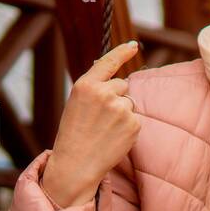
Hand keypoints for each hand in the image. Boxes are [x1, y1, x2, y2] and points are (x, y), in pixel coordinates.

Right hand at [42, 40, 142, 207]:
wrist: (77, 164)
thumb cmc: (74, 134)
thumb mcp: (77, 104)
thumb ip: (95, 89)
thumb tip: (117, 80)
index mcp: (86, 85)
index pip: (108, 62)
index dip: (122, 52)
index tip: (133, 46)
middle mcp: (104, 93)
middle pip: (122, 85)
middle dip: (116, 96)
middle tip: (101, 117)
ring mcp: (121, 108)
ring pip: (129, 103)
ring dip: (122, 113)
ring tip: (105, 130)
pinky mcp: (134, 123)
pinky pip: (135, 118)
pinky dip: (128, 127)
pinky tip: (114, 137)